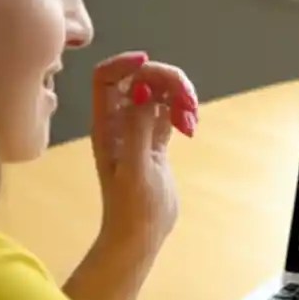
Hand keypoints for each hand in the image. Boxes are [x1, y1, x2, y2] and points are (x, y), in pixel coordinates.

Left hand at [90, 51, 198, 250]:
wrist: (140, 236)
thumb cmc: (133, 208)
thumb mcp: (135, 166)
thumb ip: (137, 125)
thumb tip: (141, 87)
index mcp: (106, 125)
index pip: (106, 78)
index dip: (125, 64)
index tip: (150, 65)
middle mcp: (119, 124)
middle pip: (138, 80)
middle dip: (165, 80)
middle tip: (188, 100)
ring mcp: (138, 132)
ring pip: (157, 94)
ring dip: (178, 96)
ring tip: (192, 119)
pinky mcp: (156, 143)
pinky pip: (168, 112)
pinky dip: (182, 112)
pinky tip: (190, 128)